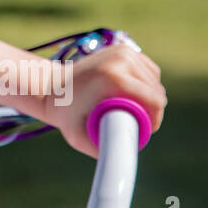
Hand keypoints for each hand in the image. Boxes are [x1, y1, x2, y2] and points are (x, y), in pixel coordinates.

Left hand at [39, 41, 165, 158]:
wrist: (51, 85)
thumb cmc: (64, 114)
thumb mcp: (78, 138)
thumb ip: (101, 153)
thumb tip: (125, 160)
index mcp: (114, 77)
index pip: (154, 101)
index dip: (155, 119)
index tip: (145, 130)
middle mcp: (121, 59)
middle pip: (156, 90)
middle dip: (153, 109)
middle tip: (140, 122)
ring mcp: (122, 51)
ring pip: (154, 79)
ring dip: (151, 94)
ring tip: (137, 108)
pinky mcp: (122, 48)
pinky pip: (147, 68)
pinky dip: (147, 81)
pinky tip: (138, 91)